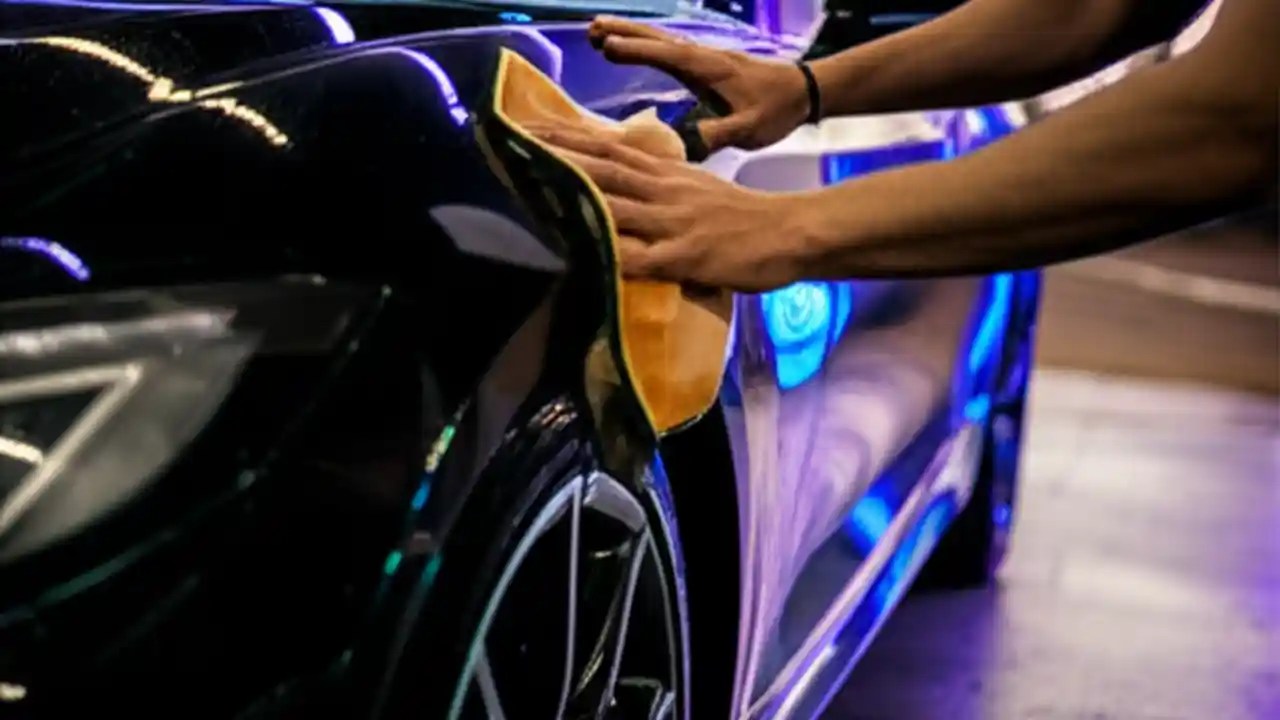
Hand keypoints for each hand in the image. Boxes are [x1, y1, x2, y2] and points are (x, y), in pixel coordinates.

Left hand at [528, 123, 812, 292]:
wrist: (788, 231)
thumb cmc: (740, 214)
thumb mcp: (695, 187)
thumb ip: (658, 184)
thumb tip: (618, 183)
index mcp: (667, 172)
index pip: (610, 147)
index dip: (570, 136)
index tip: (532, 126)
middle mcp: (665, 191)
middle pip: (603, 168)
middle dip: (559, 156)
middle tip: (519, 144)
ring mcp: (674, 224)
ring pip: (616, 207)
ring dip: (575, 198)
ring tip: (535, 189)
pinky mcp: (686, 257)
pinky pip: (642, 258)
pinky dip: (612, 255)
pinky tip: (585, 255)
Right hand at [587, 16, 810, 153]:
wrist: (802, 91)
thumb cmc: (776, 110)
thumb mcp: (749, 129)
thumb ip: (718, 135)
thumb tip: (685, 146)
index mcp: (709, 69)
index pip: (667, 55)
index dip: (637, 50)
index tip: (607, 46)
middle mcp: (702, 57)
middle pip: (658, 39)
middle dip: (624, 33)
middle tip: (591, 29)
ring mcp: (703, 57)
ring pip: (661, 40)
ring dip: (631, 33)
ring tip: (598, 31)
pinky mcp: (705, 62)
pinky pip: (668, 47)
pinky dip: (646, 43)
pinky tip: (634, 45)